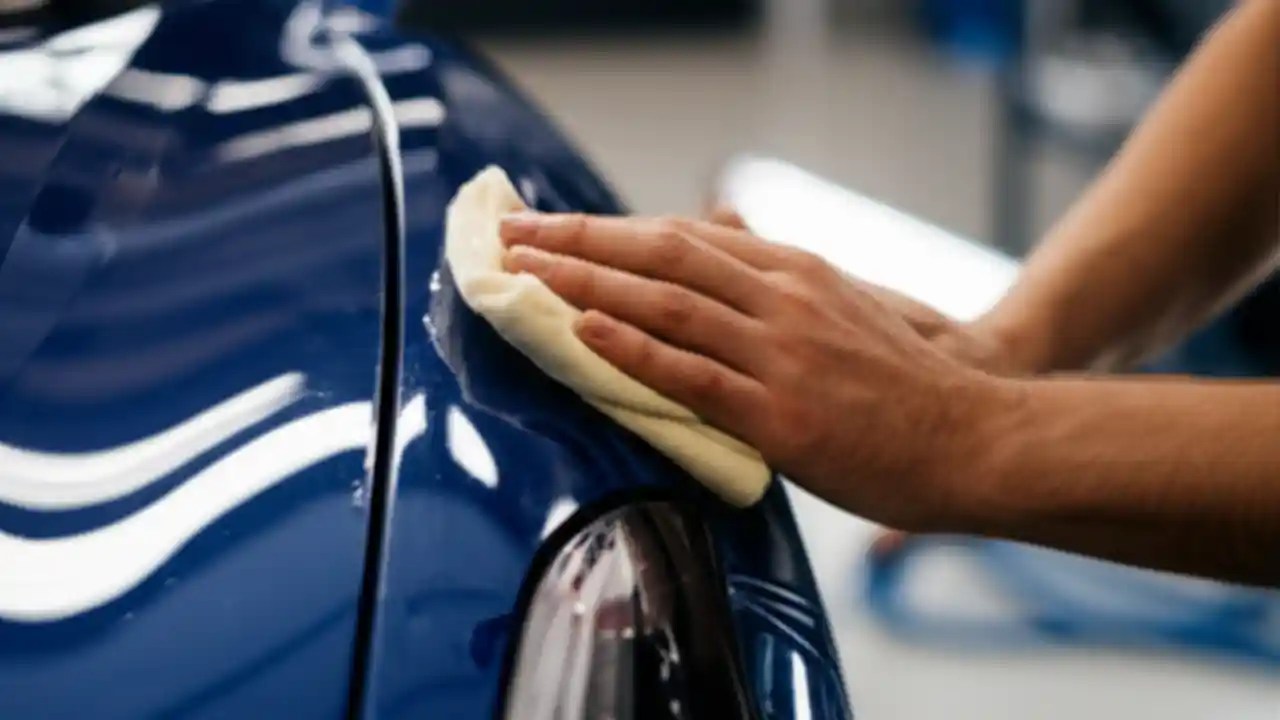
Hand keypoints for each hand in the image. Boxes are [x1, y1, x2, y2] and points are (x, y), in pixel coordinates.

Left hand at [499, 213, 1016, 530]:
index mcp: (794, 272)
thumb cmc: (903, 383)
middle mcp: (783, 298)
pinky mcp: (781, 415)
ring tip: (524, 274)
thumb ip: (776, 281)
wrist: (972, 436)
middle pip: (662, 253)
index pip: (683, 236)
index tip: (554, 224)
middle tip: (512, 233)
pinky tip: (583, 331)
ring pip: (666, 304)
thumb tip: (718, 243)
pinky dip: (632, 349)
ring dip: (586, 284)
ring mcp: (780, 354)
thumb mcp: (844, 306)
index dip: (610, 228)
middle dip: (578, 239)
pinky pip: (692, 375)